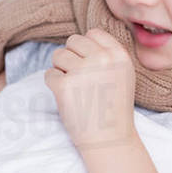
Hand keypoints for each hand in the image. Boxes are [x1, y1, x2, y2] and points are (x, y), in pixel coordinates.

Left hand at [44, 29, 135, 150]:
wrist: (109, 139)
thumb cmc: (114, 108)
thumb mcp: (123, 74)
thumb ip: (108, 54)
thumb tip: (83, 38)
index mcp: (118, 55)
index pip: (93, 33)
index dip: (86, 48)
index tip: (88, 64)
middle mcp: (101, 59)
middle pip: (73, 41)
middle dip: (71, 56)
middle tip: (78, 77)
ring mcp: (82, 71)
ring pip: (58, 55)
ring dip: (61, 70)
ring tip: (74, 88)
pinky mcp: (64, 86)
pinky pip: (49, 74)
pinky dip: (54, 85)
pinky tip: (67, 98)